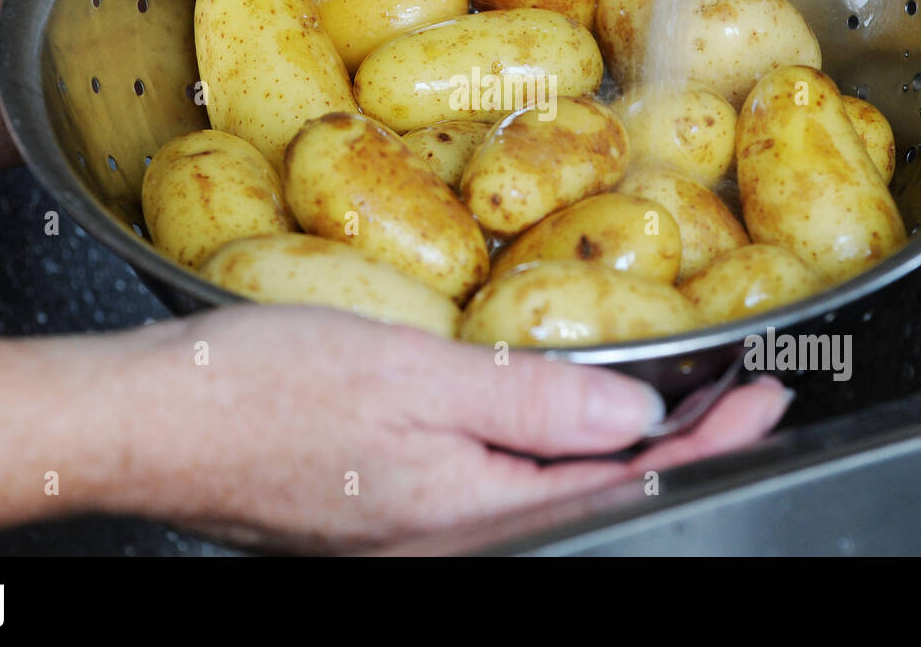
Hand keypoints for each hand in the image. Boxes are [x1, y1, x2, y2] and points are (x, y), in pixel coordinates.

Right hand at [110, 305, 790, 552]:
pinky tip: (565, 414)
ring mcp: (425, 529)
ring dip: (627, 447)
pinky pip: (507, 483)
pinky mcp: (395, 507)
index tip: (766, 396)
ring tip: (680, 402)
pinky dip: (560, 447)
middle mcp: (458, 540)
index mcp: (475, 518)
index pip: (627, 487)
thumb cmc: (264, 393)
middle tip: (744, 394)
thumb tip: (635, 422)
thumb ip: (531, 404)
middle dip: (686, 448)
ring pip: (559, 493)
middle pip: (603, 497)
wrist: (154, 420)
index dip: (709, 442)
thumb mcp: (413, 381)